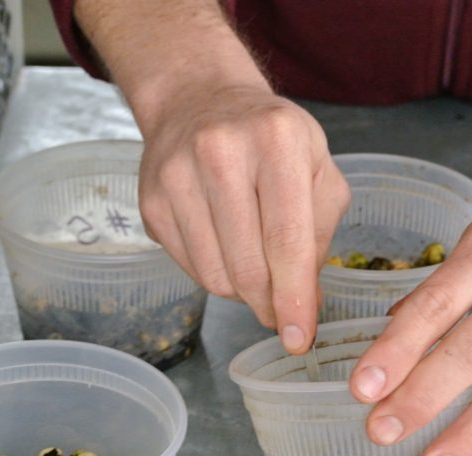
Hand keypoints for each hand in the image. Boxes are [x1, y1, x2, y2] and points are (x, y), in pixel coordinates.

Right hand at [137, 83, 349, 351]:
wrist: (200, 99)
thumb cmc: (271, 140)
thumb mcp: (317, 168)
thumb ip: (320, 232)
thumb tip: (307, 301)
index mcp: (276, 141)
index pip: (286, 240)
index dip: (294, 298)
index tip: (300, 339)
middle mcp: (221, 152)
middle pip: (248, 266)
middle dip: (270, 305)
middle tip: (283, 316)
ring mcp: (177, 176)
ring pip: (215, 275)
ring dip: (243, 292)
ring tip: (257, 271)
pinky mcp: (151, 200)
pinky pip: (190, 267)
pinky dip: (216, 274)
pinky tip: (227, 250)